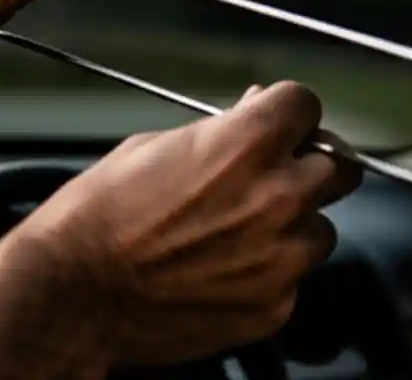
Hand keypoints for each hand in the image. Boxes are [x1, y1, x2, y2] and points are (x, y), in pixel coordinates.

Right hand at [10, 81, 362, 369]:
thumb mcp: (153, 146)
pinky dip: (268, 272)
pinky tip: (222, 269)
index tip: (279, 123)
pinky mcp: (275, 305)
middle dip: (309, 164)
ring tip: (237, 232)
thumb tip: (254, 114)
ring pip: (320, 229)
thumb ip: (220, 131)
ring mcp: (282, 257)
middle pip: (338, 166)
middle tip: (278, 173)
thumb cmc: (99, 217)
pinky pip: (293, 278)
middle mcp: (278, 197)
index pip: (307, 105)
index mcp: (248, 144)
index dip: (289, 112)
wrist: (72, 294)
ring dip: (292, 225)